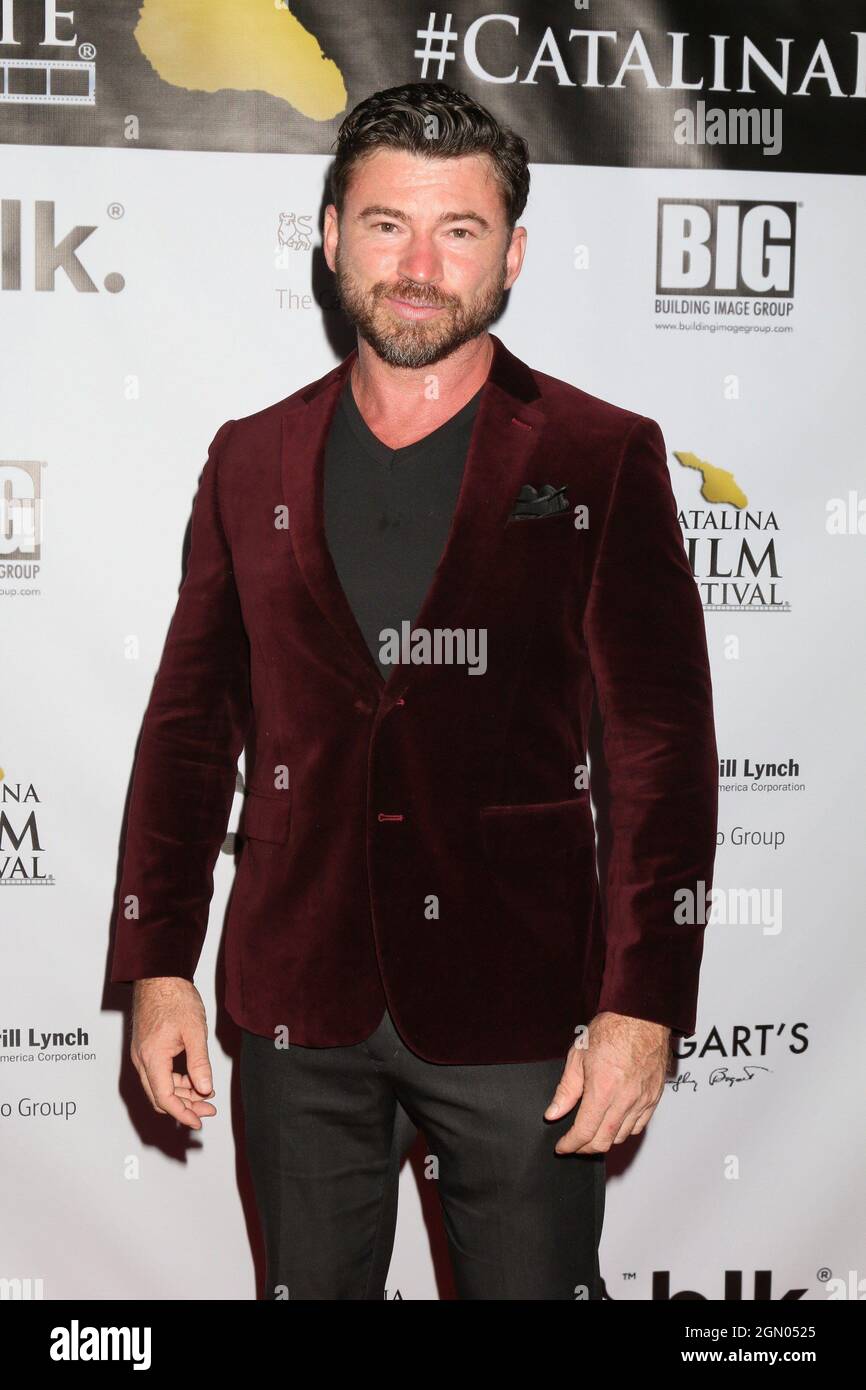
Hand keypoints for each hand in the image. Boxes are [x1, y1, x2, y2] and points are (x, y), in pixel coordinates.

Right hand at [130, 977, 216, 1130]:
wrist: (160, 976)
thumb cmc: (175, 998)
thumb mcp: (194, 1032)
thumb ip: (199, 1064)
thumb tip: (205, 1090)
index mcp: (152, 1057)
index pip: (165, 1098)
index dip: (183, 1113)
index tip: (198, 1121)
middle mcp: (142, 1059)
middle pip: (160, 1097)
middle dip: (185, 1107)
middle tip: (208, 1109)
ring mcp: (141, 1054)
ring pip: (158, 1087)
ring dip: (181, 1095)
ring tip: (205, 1095)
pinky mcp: (145, 1049)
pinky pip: (157, 1074)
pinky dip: (175, 1082)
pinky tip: (193, 1080)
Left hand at [544, 1011, 670, 1153]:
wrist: (641, 1017)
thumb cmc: (610, 1030)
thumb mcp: (578, 1056)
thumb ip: (566, 1090)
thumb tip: (553, 1113)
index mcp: (603, 1089)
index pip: (584, 1132)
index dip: (570, 1144)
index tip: (562, 1147)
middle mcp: (625, 1099)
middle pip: (604, 1141)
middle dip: (585, 1148)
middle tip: (574, 1143)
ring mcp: (642, 1100)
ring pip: (622, 1137)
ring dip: (604, 1140)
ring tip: (592, 1133)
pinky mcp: (654, 1098)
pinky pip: (639, 1126)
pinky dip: (624, 1131)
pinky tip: (613, 1124)